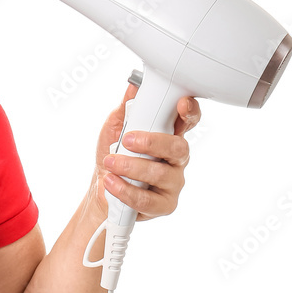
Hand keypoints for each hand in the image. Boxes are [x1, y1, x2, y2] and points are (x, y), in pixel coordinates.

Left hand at [88, 81, 201, 222]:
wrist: (102, 188)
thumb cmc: (114, 155)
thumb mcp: (115, 128)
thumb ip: (126, 109)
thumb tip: (132, 87)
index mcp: (169, 136)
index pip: (188, 121)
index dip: (190, 112)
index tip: (181, 103)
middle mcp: (176, 159)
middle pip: (179, 148)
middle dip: (152, 142)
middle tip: (127, 141)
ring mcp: (173, 182)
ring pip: (160, 173)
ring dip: (130, 167)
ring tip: (110, 163)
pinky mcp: (164, 205)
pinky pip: (148, 199)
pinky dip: (125, 190)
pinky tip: (111, 182)